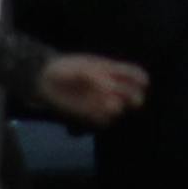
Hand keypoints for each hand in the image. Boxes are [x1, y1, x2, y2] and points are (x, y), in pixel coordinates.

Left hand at [36, 53, 151, 126]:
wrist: (44, 80)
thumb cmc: (65, 68)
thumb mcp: (81, 68)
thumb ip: (98, 78)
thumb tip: (112, 90)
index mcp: (110, 70)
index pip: (133, 73)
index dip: (141, 78)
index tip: (143, 83)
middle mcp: (109, 87)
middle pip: (131, 94)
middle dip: (135, 98)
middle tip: (133, 100)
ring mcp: (100, 101)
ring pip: (119, 109)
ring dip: (117, 108)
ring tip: (108, 104)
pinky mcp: (89, 114)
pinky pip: (103, 120)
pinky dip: (104, 118)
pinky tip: (96, 113)